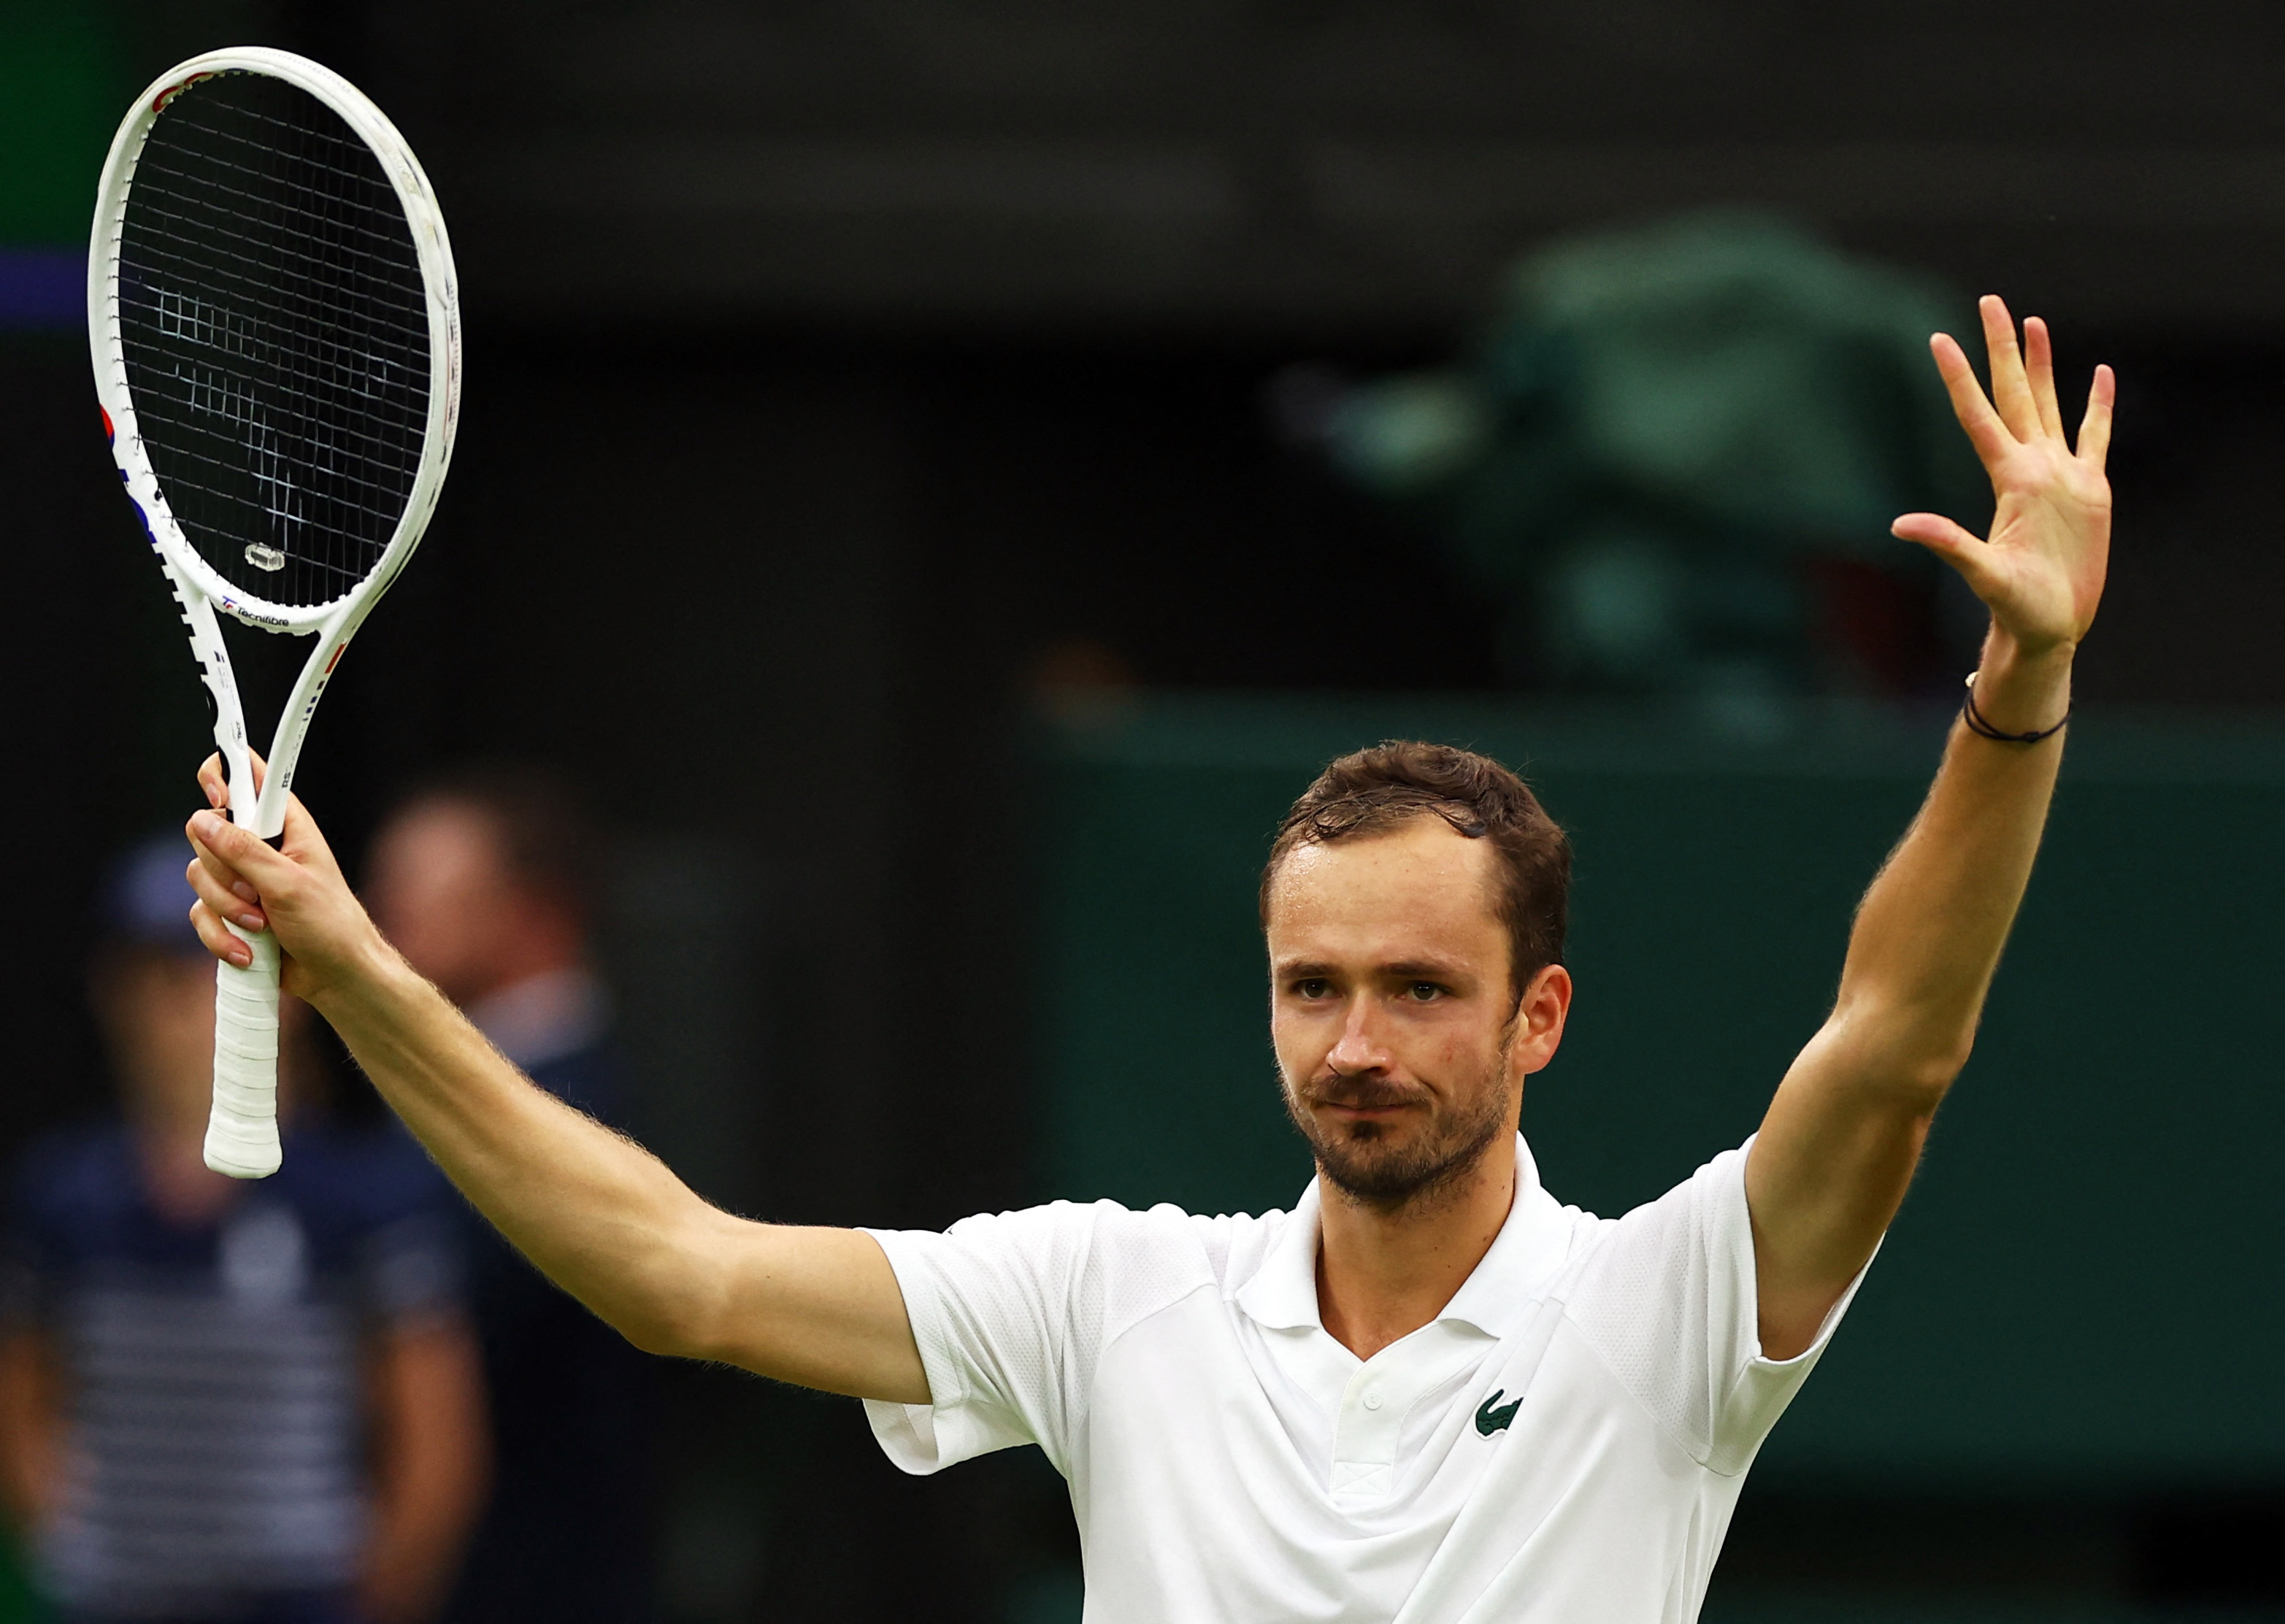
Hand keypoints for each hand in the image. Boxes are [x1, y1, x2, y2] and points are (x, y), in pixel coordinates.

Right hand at [184, 755, 386, 1005]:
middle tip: (258, 894)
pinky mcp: (228, 909)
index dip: (223, 775)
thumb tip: (203, 821)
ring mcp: (240, 877)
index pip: (247, 777)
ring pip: (197, 875)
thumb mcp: (289, 884)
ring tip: (262, 926)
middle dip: (225, 872)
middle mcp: (258, 845)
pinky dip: (221, 936)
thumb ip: (245, 851)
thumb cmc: (330, 923)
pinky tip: (249, 951)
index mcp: (284, 824)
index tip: (217, 797)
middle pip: (205, 832)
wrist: (334, 974)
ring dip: (227, 909)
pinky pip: (199, 913)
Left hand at [1892, 295, 2113, 664]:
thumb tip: (1898, 525)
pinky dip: (2099, 406)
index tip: (1937, 339)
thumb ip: (1948, 545)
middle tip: (1989, 301)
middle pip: (2014, 394)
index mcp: (2009, 479)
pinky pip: (2096, 436)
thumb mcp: (1983, 574)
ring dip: (2041, 365)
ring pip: (2049, 405)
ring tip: (2033, 323)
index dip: (1959, 378)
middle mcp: (2032, 468)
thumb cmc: (2017, 608)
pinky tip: (2100, 374)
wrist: (2050, 627)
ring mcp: (2061, 475)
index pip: (1978, 416)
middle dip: (2002, 349)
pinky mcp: (2090, 490)